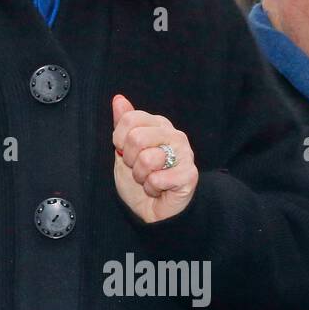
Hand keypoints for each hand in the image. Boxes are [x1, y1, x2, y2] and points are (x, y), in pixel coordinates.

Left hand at [111, 94, 198, 222]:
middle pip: (136, 138)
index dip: (119, 139)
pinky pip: (157, 179)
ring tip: (149, 179)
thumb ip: (122, 124)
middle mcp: (174, 135)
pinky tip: (159, 189)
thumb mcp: (123, 149)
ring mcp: (185, 154)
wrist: (152, 210)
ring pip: (146, 159)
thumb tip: (118, 99)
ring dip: (141, 176)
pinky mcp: (189, 174)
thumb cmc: (139, 179)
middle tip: (138, 168)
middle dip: (129, 160)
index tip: (124, 151)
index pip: (130, 118)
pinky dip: (152, 188)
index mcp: (158, 124)